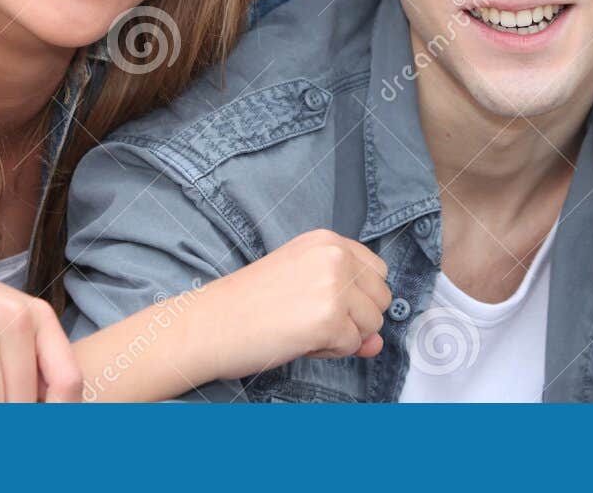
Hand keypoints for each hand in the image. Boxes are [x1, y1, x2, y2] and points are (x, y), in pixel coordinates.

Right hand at [195, 228, 391, 379]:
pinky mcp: (330, 318)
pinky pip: (353, 346)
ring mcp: (334, 286)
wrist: (211, 323)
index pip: (377, 270)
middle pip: (381, 298)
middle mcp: (334, 256)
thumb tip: (377, 341)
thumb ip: (347, 307)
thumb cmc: (248, 304)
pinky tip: (300, 340)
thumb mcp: (304, 289)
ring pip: (373, 324)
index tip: (328, 303)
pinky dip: (331, 352)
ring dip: (345, 337)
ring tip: (304, 329)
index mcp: (326, 240)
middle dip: (357, 318)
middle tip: (314, 319)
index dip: (359, 296)